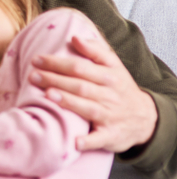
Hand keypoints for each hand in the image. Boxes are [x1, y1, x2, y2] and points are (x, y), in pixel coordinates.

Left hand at [30, 35, 157, 151]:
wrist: (146, 118)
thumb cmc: (120, 88)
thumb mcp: (114, 67)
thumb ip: (95, 51)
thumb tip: (75, 37)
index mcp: (109, 76)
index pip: (80, 67)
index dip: (58, 63)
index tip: (37, 59)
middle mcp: (110, 95)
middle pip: (80, 86)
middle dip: (56, 80)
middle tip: (33, 76)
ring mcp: (110, 116)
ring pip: (88, 108)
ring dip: (69, 102)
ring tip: (48, 95)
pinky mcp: (110, 135)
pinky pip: (99, 138)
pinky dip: (88, 141)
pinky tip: (74, 141)